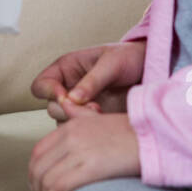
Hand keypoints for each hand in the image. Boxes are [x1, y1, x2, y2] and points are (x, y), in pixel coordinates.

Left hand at [28, 112, 141, 190]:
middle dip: (38, 189)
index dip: (34, 173)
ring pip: (47, 180)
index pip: (38, 152)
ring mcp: (80, 151)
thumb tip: (65, 104)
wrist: (155, 136)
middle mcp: (71, 137)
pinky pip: (60, 188)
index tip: (40, 186)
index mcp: (71, 126)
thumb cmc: (131, 131)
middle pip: (39, 168)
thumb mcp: (100, 116)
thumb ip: (79, 113)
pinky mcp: (90, 167)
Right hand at [30, 41, 146, 121]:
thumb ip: (92, 80)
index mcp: (66, 69)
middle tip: (90, 106)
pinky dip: (90, 129)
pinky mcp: (92, 120)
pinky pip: (81, 132)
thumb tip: (73, 98)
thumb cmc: (129, 58)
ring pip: (65, 122)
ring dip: (79, 121)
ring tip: (100, 111)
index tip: (65, 96)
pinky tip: (105, 120)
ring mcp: (80, 107)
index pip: (41, 84)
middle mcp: (69, 89)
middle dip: (68, 110)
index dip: (49, 92)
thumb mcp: (111, 63)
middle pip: (51, 107)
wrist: (150, 70)